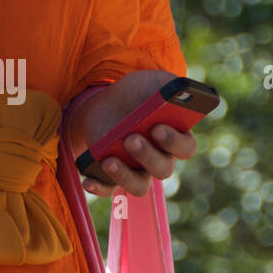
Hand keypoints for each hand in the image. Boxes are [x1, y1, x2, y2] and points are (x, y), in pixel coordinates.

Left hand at [70, 70, 197, 199]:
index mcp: (176, 137)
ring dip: (125, 176)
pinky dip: (98, 188)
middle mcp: (160, 159)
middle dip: (146, 155)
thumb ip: (169, 85)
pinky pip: (109, 190)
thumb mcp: (153, 82)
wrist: (108, 104)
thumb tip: (177, 90)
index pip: (185, 147)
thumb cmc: (137, 94)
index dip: (174, 141)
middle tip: (130, 139)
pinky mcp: (113, 177)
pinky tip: (87, 180)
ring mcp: (137, 171)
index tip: (157, 128)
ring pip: (139, 186)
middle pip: (162, 169)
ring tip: (108, 161)